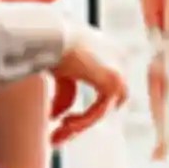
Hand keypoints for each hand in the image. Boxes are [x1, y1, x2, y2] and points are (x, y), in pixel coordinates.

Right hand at [47, 22, 128, 144]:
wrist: (50, 33)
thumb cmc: (48, 42)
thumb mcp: (59, 70)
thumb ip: (64, 93)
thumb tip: (56, 116)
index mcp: (107, 48)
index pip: (101, 85)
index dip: (84, 105)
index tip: (61, 120)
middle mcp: (118, 56)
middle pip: (107, 98)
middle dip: (85, 118)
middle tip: (60, 132)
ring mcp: (120, 68)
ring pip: (105, 107)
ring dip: (81, 124)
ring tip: (57, 134)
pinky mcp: (114, 81)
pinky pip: (100, 111)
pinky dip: (82, 121)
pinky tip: (64, 125)